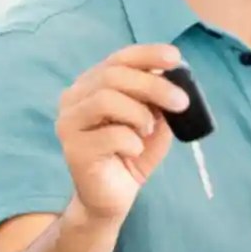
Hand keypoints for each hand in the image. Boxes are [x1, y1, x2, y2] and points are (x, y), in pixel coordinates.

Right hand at [55, 44, 188, 223]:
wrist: (113, 197)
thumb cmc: (133, 153)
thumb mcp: (154, 120)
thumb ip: (158, 98)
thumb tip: (171, 75)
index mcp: (93, 83)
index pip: (119, 58)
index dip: (148, 54)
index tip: (176, 58)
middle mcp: (74, 97)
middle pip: (113, 76)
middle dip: (153, 86)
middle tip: (181, 102)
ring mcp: (68, 122)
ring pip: (106, 99)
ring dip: (140, 115)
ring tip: (148, 131)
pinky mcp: (73, 149)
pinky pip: (110, 135)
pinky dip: (132, 141)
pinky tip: (133, 152)